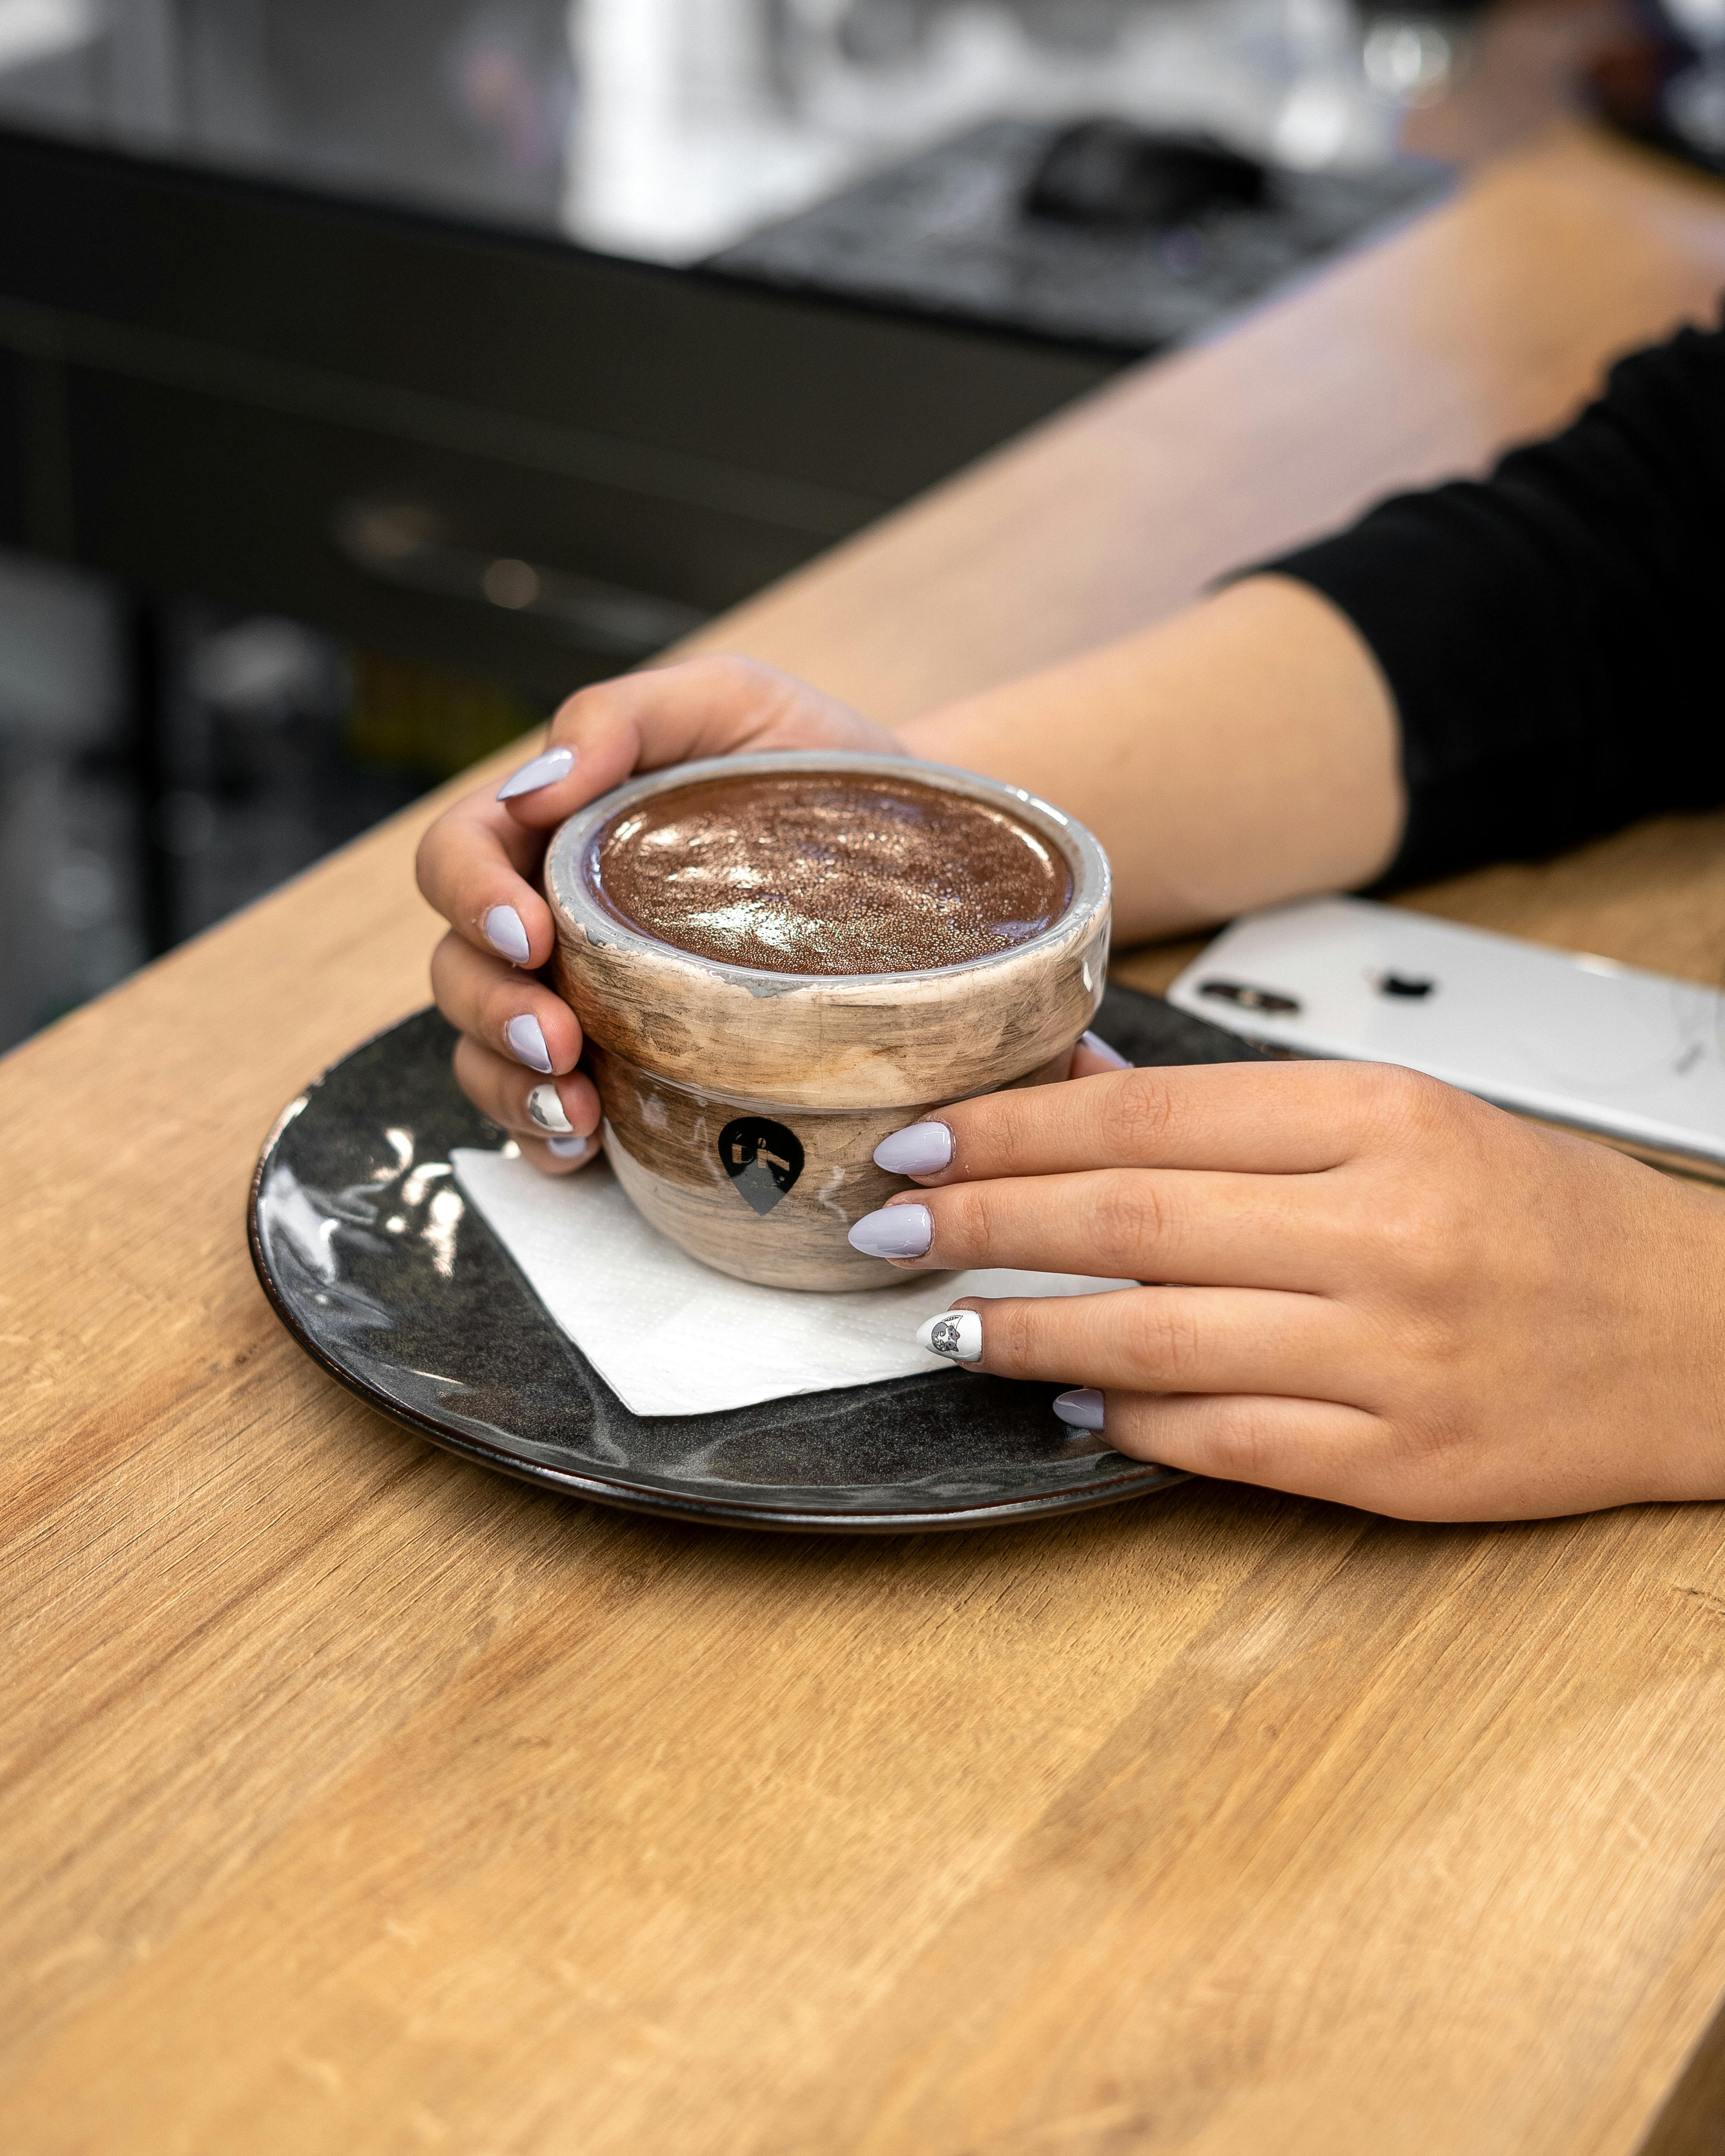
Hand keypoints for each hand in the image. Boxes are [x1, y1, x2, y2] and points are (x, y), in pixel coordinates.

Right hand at [414, 654, 899, 1171]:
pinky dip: (545, 1140)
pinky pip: (547, 1119)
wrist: (914, 846)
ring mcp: (584, 1002)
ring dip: (510, 1088)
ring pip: (487, 1053)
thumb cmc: (809, 762)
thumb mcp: (731, 702)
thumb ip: (624, 717)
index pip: (459, 856)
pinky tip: (582, 1146)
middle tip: (557, 1041)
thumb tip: (536, 786)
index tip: (529, 934)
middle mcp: (553, 922)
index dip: (471, 897)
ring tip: (575, 1111)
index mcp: (552, 831)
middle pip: (459, 969)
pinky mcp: (630, 1071)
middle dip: (490, 1011)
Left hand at [847, 1060, 1724, 1519]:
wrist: (1697, 1335)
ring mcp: (1393, 1357)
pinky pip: (1228, 1444)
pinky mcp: (1403, 1465)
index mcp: (1382, 1121)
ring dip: (1027, 1333)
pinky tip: (1071, 1404)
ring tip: (945, 1324)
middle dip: (982, 1222)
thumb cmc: (1540, 1214)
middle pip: (1130, 1224)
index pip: (1147, 1118)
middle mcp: (1385, 1233)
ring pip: (1160, 1342)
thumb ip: (1233, 1112)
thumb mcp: (1401, 1117)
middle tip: (886, 1228)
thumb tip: (1071, 1089)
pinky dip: (1132, 1424)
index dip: (1013, 1130)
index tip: (921, 1140)